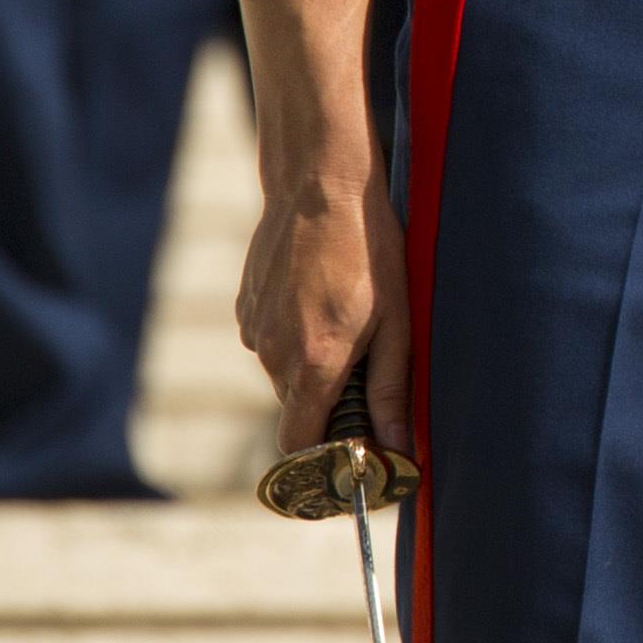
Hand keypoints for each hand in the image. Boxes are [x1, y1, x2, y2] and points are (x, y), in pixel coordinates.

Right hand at [238, 169, 405, 454]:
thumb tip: (396, 449)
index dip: (322, 455)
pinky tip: (319, 298)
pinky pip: (270, 342)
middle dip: (327, 402)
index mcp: (313, 364)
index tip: (351, 448)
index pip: (298, 444)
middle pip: (296, 408)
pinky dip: (294, 335)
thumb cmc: (370, 252)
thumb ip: (391, 392)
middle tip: (365, 363)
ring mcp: (253, 329)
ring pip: (283, 373)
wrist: (320, 187)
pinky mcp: (245, 309)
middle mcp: (273, 354)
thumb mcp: (397, 323)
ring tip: (345, 317)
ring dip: (311, 363)